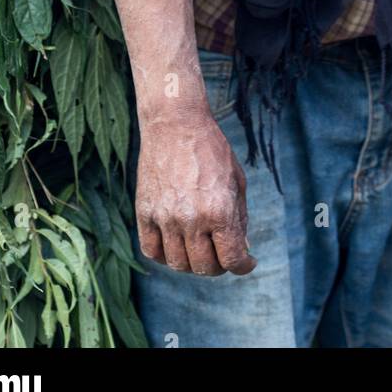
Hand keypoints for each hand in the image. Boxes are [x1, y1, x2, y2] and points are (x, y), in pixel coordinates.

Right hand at [135, 112, 256, 276]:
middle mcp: (191, 218)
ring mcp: (165, 217)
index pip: (232, 259)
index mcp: (219, 210)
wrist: (176, 124)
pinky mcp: (144, 212)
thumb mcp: (236, 181)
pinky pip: (151, 250)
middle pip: (204, 267)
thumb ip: (239, 218)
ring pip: (177, 264)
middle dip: (219, 266)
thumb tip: (242, 249)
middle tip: (222, 254)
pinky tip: (175, 244)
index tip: (247, 262)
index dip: (243, 266)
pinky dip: (164, 255)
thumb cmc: (211, 149)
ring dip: (192, 263)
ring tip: (199, 249)